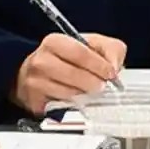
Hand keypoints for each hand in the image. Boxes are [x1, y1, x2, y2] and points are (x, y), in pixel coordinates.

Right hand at [10, 33, 126, 115]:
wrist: (40, 73)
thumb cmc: (68, 58)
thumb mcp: (92, 44)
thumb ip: (110, 49)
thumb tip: (114, 66)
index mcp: (54, 42)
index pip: (80, 53)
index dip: (99, 65)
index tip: (111, 73)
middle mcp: (40, 61)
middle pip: (73, 74)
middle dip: (93, 82)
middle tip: (103, 86)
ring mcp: (35, 82)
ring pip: (67, 93)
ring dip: (85, 94)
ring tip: (91, 91)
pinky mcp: (35, 102)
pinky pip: (60, 106)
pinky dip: (74, 104)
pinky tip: (78, 99)